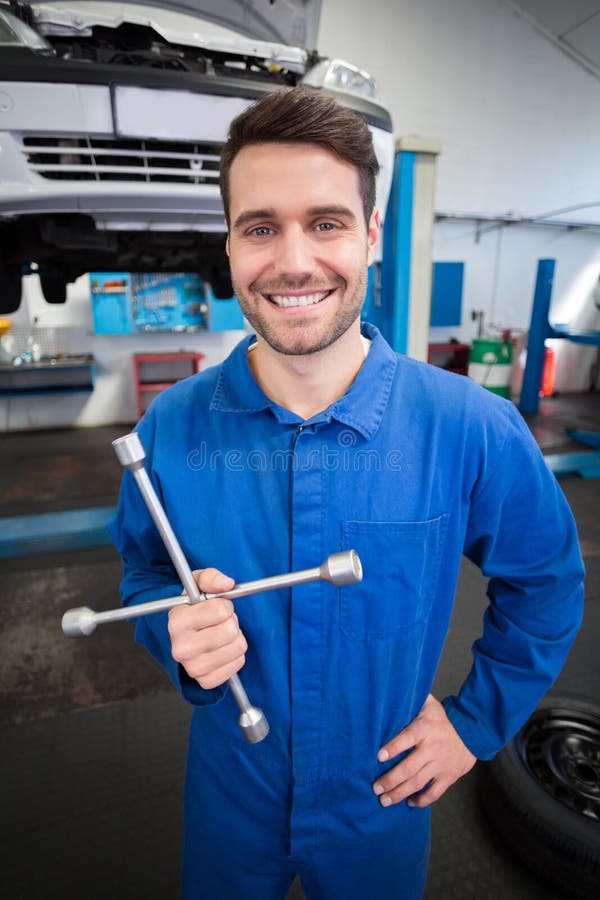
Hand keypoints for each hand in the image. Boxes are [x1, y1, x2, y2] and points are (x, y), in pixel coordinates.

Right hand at [168, 568, 246, 689]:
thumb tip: (226, 583)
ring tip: (220, 634)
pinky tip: (222, 648)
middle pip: (230, 630)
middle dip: (231, 621)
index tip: (216, 606)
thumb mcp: (198, 585)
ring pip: (238, 646)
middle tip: (220, 622)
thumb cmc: (194, 606)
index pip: (220, 610)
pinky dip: (235, 654)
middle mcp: (181, 648)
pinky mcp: (206, 680)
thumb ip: (211, 578)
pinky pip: (238, 663)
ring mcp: (193, 668)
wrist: (186, 634)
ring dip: (235, 637)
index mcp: (177, 622)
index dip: (225, 605)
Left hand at [372, 694, 475, 807]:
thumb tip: (393, 689)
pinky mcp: (450, 776)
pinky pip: (434, 793)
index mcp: (425, 729)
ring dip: (399, 793)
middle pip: (408, 768)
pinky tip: (410, 802)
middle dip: (390, 780)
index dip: (393, 747)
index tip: (379, 756)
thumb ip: (412, 699)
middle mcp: (432, 748)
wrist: (474, 730)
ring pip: (418, 783)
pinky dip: (421, 800)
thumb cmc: (444, 718)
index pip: (407, 738)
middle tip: (375, 788)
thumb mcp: (429, 704)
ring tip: (385, 800)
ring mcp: (441, 764)